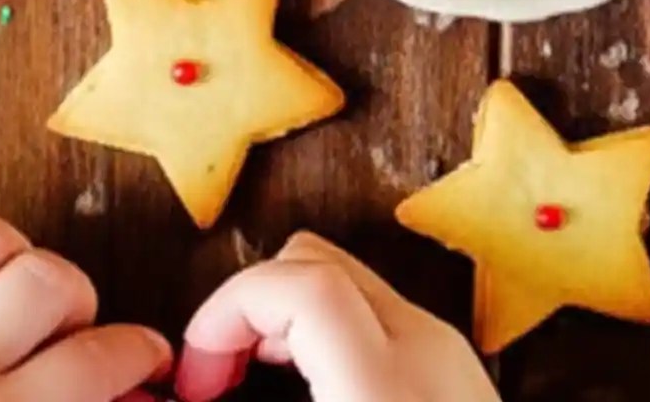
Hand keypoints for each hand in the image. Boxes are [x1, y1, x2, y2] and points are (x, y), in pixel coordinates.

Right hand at [174, 231, 498, 401]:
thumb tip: (198, 396)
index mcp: (383, 382)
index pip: (296, 282)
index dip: (226, 309)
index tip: (199, 369)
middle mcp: (422, 348)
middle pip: (314, 260)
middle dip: (246, 305)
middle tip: (216, 372)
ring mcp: (444, 353)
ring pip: (341, 280)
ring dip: (279, 315)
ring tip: (247, 378)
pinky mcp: (451, 371)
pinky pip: (368, 315)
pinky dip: (317, 332)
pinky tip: (302, 386)